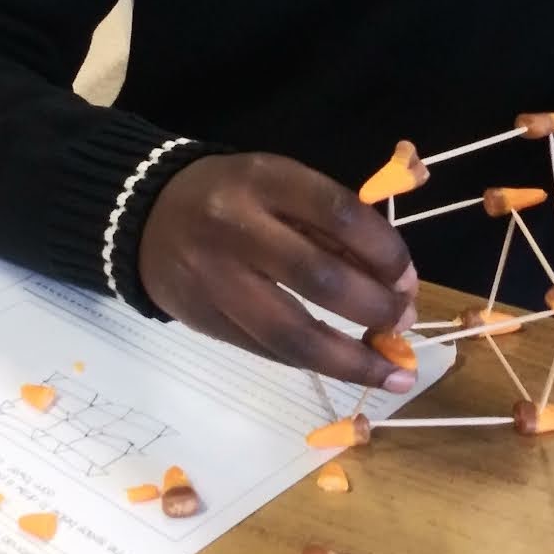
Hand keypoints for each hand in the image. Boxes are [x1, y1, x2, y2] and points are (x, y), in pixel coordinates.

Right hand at [139, 152, 418, 389]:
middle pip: (320, 279)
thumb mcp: (279, 184)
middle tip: (404, 320)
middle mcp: (236, 229)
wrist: (146, 218)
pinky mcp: (205, 321)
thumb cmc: (234, 196)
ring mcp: (216, 280)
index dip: (385, 251)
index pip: (338, 214)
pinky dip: (315, 362)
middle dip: (375, 308)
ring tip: (393, 373)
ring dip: (352, 360)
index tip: (408, 278)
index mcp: (264, 180)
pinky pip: (269, 351)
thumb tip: (395, 281)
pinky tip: (347, 367)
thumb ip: (330, 223)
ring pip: (292, 334)